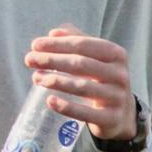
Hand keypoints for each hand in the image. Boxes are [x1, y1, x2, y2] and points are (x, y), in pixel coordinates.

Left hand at [24, 25, 137, 140]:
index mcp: (116, 54)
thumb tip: (54, 33)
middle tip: (29, 60)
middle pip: (80, 64)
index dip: (57, 44)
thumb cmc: (101, 78)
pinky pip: (86, 113)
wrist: (122, 114)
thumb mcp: (94, 57)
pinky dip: (66, 107)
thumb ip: (76, 40)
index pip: (82, 45)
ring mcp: (117, 97)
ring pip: (82, 87)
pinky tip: (49, 100)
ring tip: (35, 78)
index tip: (34, 45)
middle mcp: (120, 74)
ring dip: (55, 81)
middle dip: (51, 60)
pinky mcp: (112, 118)